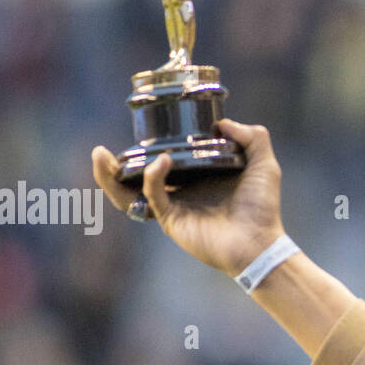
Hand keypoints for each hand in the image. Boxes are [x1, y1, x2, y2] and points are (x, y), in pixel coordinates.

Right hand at [92, 119, 285, 276]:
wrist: (261, 243)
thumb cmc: (263, 208)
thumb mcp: (264, 164)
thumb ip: (252, 137)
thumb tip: (223, 122)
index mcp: (197, 176)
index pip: (164, 157)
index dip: (150, 144)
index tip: (144, 124)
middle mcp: (181, 190)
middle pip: (137, 175)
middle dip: (114, 165)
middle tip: (100, 150)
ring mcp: (174, 206)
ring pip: (132, 190)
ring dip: (111, 176)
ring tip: (100, 156)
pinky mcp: (172, 220)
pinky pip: (153, 196)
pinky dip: (152, 177)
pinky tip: (159, 162)